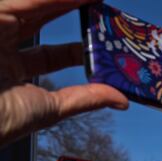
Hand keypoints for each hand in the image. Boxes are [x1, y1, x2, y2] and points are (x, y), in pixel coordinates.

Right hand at [0, 0, 127, 147]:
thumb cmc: (1, 119)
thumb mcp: (51, 108)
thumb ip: (85, 98)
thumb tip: (121, 99)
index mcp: (11, 72)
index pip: (49, 55)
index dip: (74, 47)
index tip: (101, 43)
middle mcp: (1, 47)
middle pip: (41, 22)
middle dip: (71, 10)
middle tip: (99, 6)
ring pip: (33, 6)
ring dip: (64, 0)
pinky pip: (24, 1)